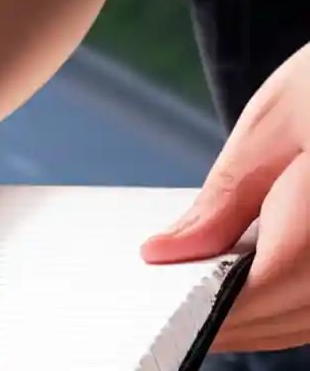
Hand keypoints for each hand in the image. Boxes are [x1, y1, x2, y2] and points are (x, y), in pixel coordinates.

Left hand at [141, 42, 309, 352]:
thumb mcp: (267, 133)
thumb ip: (220, 204)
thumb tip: (165, 253)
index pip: (267, 287)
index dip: (211, 310)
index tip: (163, 312)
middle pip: (290, 317)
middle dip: (226, 322)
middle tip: (168, 311)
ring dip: (257, 321)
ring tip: (199, 301)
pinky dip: (287, 306)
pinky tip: (248, 287)